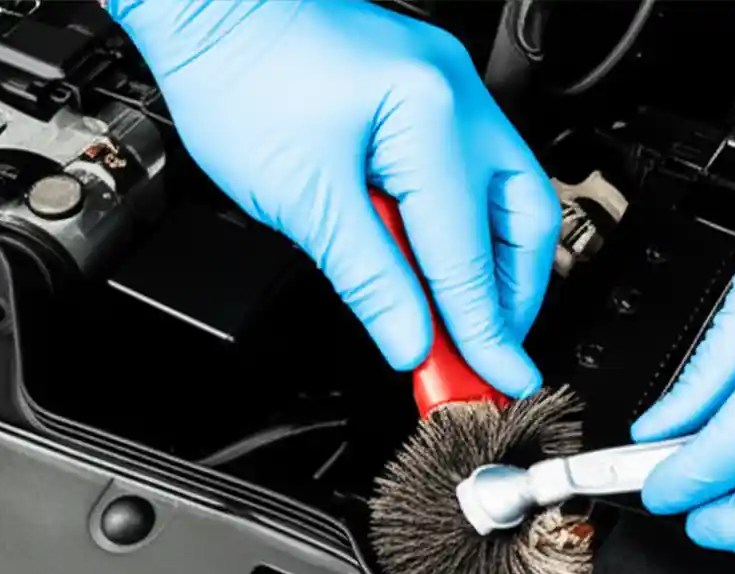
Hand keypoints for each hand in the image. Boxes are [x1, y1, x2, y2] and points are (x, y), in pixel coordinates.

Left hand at [106, 0, 559, 395]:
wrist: (210, 12)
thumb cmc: (238, 75)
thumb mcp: (303, 198)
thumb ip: (370, 279)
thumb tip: (411, 339)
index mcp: (430, 117)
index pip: (468, 254)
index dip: (481, 329)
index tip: (496, 376)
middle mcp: (458, 96)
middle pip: (524, 219)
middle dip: (512, 295)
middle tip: (490, 349)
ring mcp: (452, 90)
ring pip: (510, 195)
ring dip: (495, 264)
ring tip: (468, 317)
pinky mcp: (433, 95)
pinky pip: (474, 171)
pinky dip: (465, 226)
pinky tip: (440, 262)